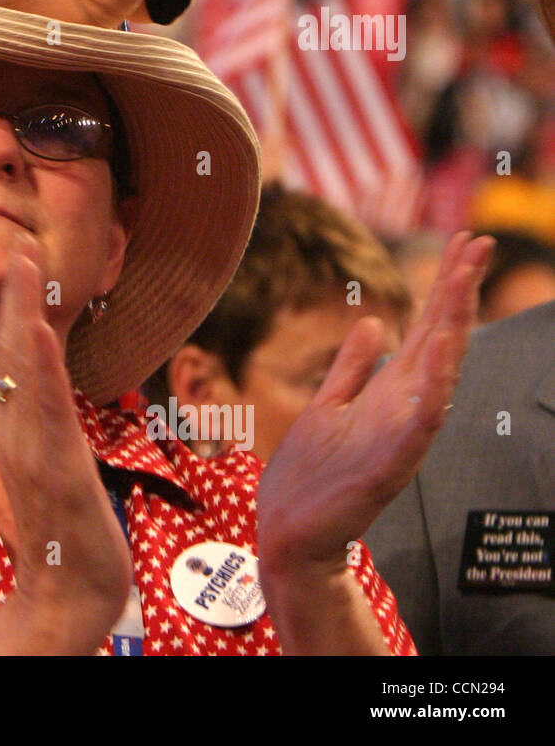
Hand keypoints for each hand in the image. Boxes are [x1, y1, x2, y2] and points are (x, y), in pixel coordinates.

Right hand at [0, 232, 130, 654]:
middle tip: (18, 241)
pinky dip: (40, 370)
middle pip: (10, 352)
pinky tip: (39, 335)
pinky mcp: (56, 471)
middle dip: (14, 295)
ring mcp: (33, 450)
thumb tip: (44, 392)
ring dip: (22, 315)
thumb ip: (42, 428)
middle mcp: (17, 431)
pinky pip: (46, 412)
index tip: (20, 258)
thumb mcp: (51, 467)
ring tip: (24, 267)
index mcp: (18, 428)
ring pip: (24, 372)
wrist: (66, 595)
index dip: (13, 306)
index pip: (11, 357)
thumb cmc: (64, 532)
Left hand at [258, 232, 492, 574]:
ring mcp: (402, 435)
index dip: (446, 287)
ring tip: (465, 281)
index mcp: (390, 393)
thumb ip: (353, 367)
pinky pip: (420, 421)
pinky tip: (440, 353)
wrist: (291, 529)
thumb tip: (375, 322)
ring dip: (452, 328)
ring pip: (438, 374)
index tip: (465, 244)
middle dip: (459, 291)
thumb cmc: (311, 474)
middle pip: (440, 340)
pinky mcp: (390, 464)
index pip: (427, 329)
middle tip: (481, 242)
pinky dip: (433, 387)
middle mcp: (404, 408)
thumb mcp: (329, 404)